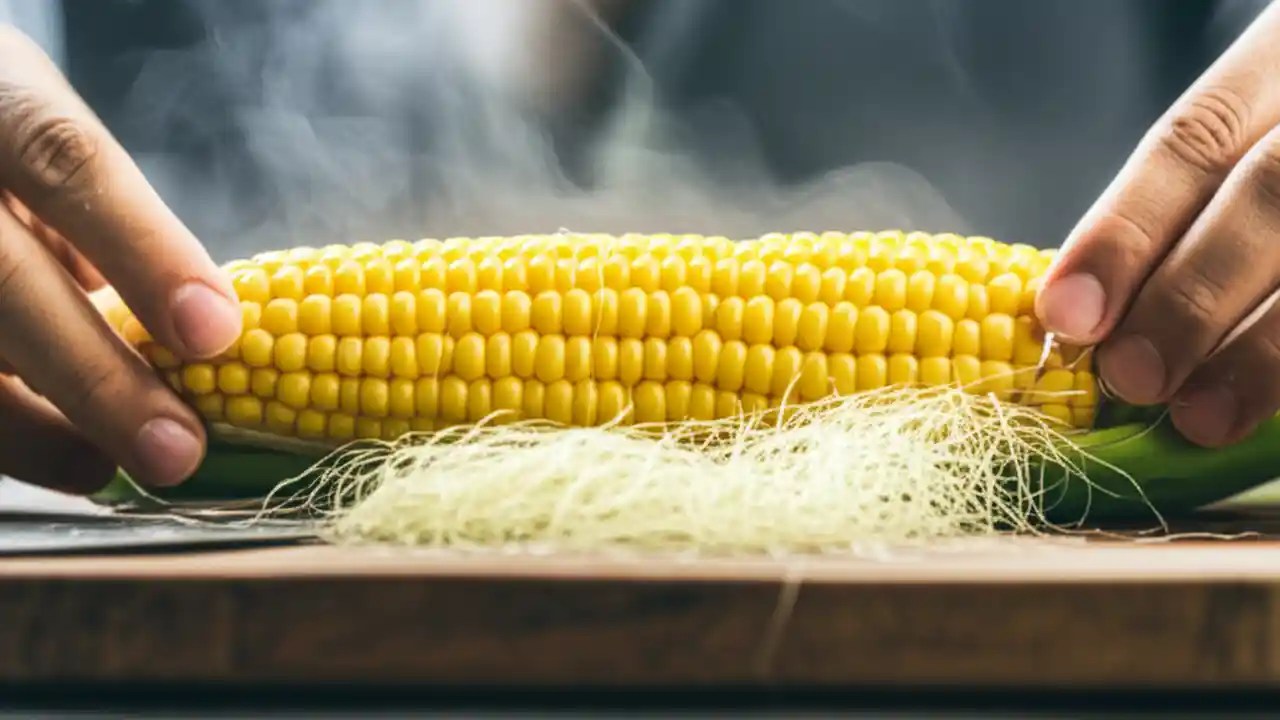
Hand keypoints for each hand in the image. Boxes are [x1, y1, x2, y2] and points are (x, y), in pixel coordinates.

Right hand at [0, 26, 240, 493]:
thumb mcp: (41, 131)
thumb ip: (103, 218)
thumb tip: (206, 334)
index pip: (63, 158)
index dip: (142, 248)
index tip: (216, 333)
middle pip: (2, 278)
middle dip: (96, 376)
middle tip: (177, 450)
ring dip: (39, 430)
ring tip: (119, 467)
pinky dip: (13, 436)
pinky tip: (72, 462)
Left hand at [1036, 2, 1279, 447]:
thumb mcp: (1245, 144)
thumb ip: (1179, 212)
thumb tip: (1086, 318)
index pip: (1193, 141)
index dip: (1123, 232)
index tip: (1067, 314)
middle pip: (1268, 196)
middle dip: (1190, 296)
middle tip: (1133, 377)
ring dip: (1262, 350)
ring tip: (1201, 417)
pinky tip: (1272, 416)